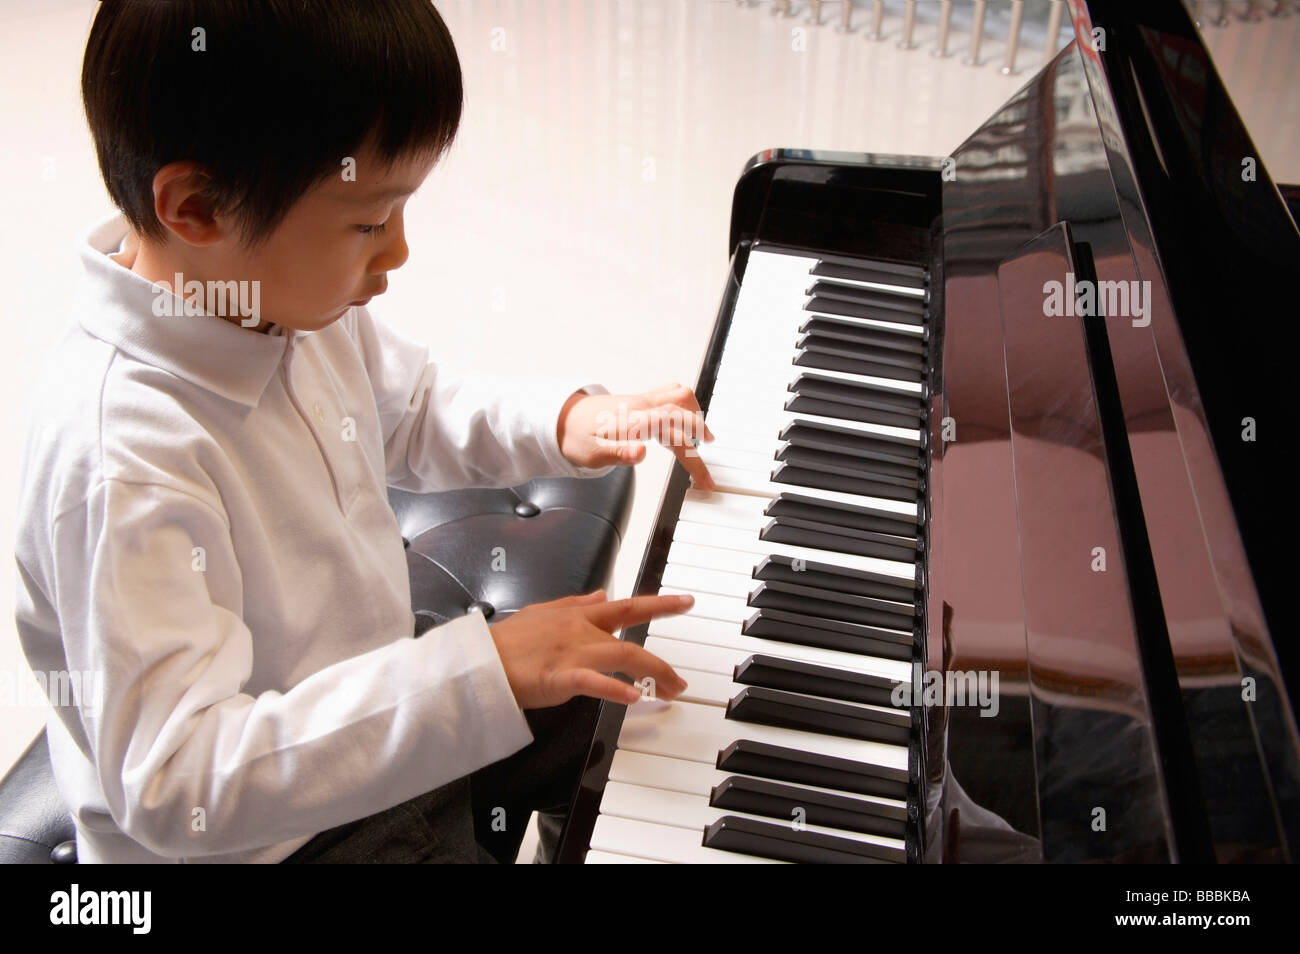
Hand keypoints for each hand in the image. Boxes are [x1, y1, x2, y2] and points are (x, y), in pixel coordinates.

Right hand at [487, 589, 692, 708]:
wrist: (479, 661)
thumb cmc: (506, 642)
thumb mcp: (542, 611)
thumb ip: (575, 603)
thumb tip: (601, 594)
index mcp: (578, 616)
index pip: (627, 606)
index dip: (660, 603)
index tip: (686, 601)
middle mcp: (581, 630)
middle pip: (633, 640)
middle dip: (662, 661)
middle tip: (681, 681)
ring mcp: (572, 652)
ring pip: (624, 657)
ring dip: (653, 675)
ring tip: (669, 692)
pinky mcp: (560, 676)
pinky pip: (594, 681)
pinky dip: (616, 689)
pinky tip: (633, 698)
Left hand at [557, 382, 716, 489]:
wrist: (561, 418)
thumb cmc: (575, 438)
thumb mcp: (591, 455)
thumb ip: (618, 454)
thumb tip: (641, 453)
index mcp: (632, 421)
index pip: (674, 433)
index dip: (693, 456)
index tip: (704, 480)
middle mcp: (641, 406)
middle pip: (684, 412)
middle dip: (701, 438)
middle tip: (704, 467)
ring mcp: (642, 399)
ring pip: (681, 396)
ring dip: (695, 416)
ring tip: (700, 439)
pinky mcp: (641, 399)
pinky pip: (671, 394)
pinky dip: (685, 407)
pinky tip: (684, 422)